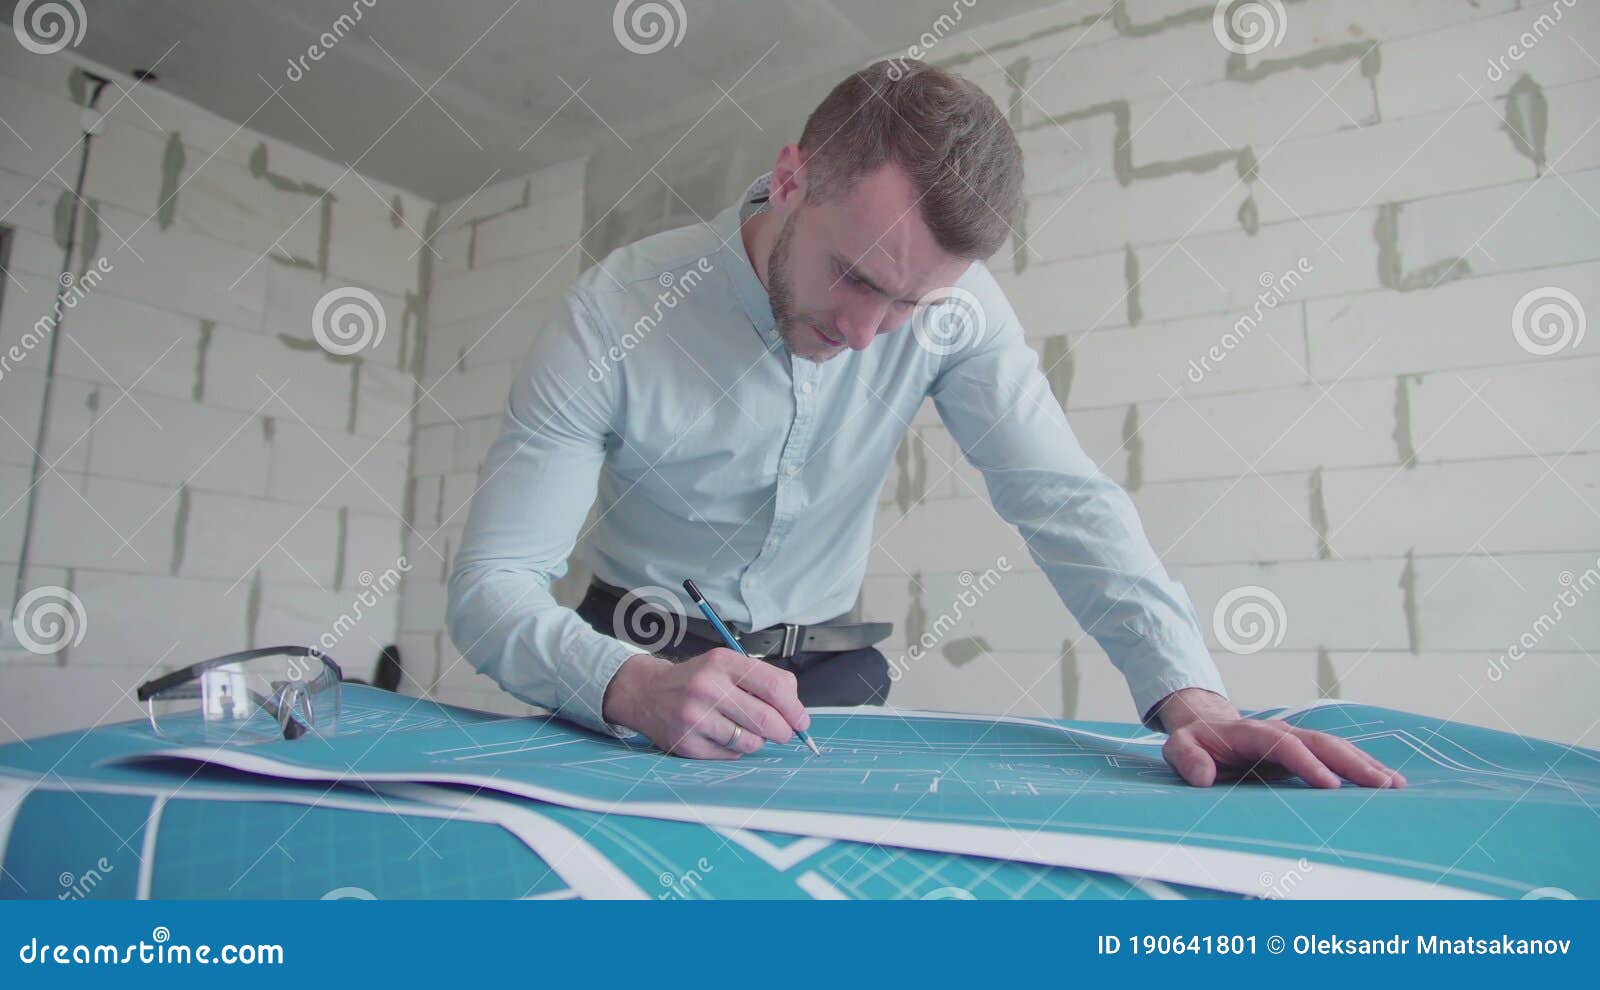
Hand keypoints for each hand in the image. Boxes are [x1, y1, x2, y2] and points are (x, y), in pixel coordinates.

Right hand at [601, 649, 810, 759]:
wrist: (647, 693)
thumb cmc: (695, 680)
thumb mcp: (726, 664)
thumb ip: (763, 680)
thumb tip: (796, 712)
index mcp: (723, 662)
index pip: (775, 686)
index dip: (795, 708)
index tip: (802, 720)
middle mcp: (708, 688)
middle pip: (766, 719)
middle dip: (784, 731)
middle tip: (784, 732)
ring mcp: (695, 717)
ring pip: (751, 742)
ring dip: (757, 740)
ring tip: (745, 729)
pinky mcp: (688, 743)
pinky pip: (731, 755)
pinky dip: (736, 750)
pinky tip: (722, 736)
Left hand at [1154, 688, 1405, 788]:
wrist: (1204, 724)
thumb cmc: (1193, 741)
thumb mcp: (1179, 748)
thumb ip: (1188, 759)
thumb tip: (1202, 776)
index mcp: (1251, 732)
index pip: (1284, 746)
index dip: (1307, 765)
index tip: (1330, 785)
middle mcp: (1279, 732)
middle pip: (1321, 743)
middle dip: (1352, 763)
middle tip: (1382, 785)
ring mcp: (1295, 739)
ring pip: (1335, 747)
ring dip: (1365, 764)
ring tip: (1395, 786)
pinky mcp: (1304, 751)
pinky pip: (1336, 756)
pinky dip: (1362, 766)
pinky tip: (1386, 782)